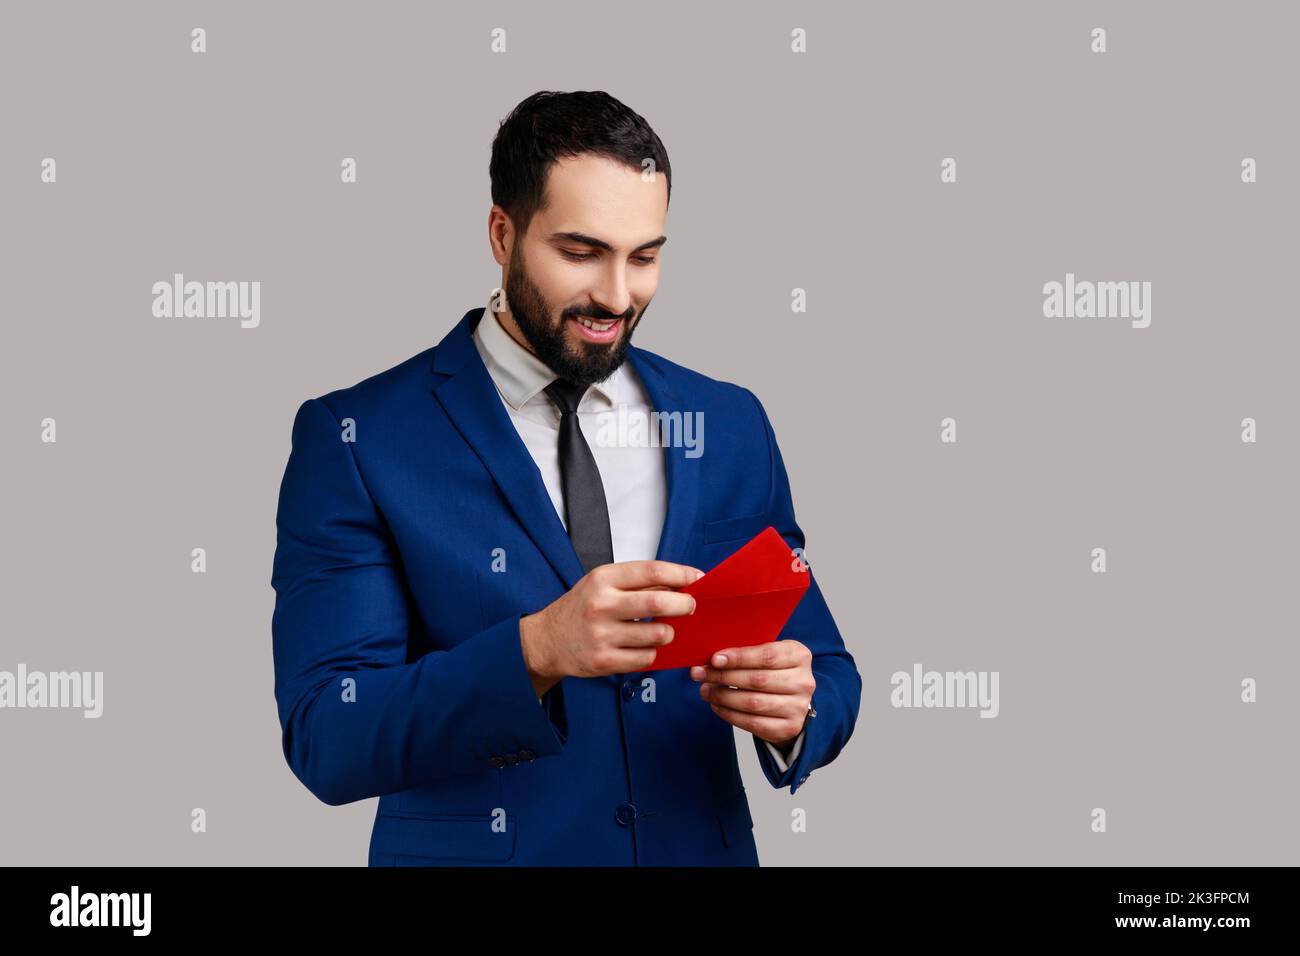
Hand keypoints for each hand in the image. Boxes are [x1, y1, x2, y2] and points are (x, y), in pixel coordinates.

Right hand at [520, 560, 703, 694]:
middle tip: (690, 606)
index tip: (697, 578)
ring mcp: (602, 635)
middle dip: (684, 604)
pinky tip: (643, 646)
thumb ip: (639, 582)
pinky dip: (652, 652)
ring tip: (661, 630)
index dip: (681, 574)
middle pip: (659, 603)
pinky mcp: (604, 661)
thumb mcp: (603, 584)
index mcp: (603, 579)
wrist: (548, 640)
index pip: (652, 571)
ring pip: (658, 635)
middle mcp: (601, 605)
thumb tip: (682, 582)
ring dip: (668, 633)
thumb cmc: (581, 608)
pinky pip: (647, 658)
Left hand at [691, 640, 814, 748]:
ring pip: (753, 703)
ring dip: (723, 696)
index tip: (714, 659)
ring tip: (705, 690)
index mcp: (799, 656)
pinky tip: (717, 705)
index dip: (739, 658)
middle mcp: (803, 682)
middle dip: (723, 676)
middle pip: (757, 680)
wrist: (792, 700)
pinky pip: (753, 723)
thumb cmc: (774, 671)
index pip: (767, 656)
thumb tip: (714, 656)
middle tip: (700, 674)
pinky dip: (730, 714)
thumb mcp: (769, 653)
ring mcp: (798, 707)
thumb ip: (748, 651)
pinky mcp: (788, 728)